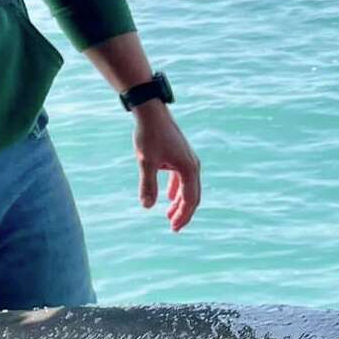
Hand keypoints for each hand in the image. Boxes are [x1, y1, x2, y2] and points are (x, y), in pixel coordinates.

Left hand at [134, 103, 200, 231]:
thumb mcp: (146, 162)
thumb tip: (147, 206)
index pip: (189, 200)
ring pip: (187, 187)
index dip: (182, 216)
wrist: (151, 111)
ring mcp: (188, 160)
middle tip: (173, 227)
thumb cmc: (149, 135)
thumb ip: (147, 185)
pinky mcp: (180, 155)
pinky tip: (168, 196)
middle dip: (183, 212)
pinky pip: (182, 178)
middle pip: (192, 196)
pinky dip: (176, 189)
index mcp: (188, 169)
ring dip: (179, 202)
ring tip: (169, 214)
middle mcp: (192, 166)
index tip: (173, 228)